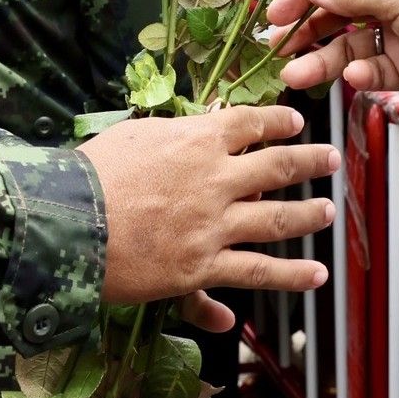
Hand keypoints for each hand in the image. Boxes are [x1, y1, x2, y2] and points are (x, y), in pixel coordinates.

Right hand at [82, 107, 336, 325]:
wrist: (68, 221)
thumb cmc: (90, 175)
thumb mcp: (134, 137)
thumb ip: (173, 136)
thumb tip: (200, 129)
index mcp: (196, 139)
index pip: (250, 123)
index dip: (277, 122)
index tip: (294, 122)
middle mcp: (215, 178)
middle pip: (277, 166)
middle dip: (309, 161)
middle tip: (330, 158)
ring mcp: (213, 224)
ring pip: (277, 218)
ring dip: (309, 214)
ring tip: (328, 210)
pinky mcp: (201, 265)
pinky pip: (256, 271)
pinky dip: (289, 275)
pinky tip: (316, 275)